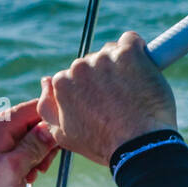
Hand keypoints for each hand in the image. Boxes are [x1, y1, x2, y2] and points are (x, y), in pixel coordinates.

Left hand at [0, 99, 58, 186]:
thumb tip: (50, 127)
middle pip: (23, 124)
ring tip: (26, 177)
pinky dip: (12, 161)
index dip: (50, 126)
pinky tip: (13, 179)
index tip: (56, 149)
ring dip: (26, 155)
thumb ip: (35, 144)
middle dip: (38, 144)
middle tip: (40, 169)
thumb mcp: (17, 168)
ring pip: (12, 138)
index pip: (32, 109)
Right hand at [37, 32, 176, 164]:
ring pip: (112, 52)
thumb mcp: (63, 135)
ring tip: (132, 92)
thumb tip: (45, 82)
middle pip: (92, 63)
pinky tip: (142, 72)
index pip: (74, 76)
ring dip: (120, 65)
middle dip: (104, 76)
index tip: (102, 103)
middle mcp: (80, 67)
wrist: (138, 145)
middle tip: (119, 100)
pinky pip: (131, 40)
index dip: (89, 89)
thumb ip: (47, 107)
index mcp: (62, 84)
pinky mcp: (129, 52)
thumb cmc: (102, 144)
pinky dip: (138, 52)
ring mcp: (105, 58)